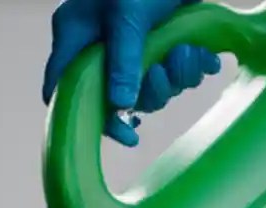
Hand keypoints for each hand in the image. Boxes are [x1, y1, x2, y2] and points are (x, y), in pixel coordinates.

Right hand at [43, 0, 221, 146]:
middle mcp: (99, 44)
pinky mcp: (160, 43)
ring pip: (151, 86)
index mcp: (75, 34)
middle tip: (164, 73)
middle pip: (117, 95)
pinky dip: (191, 68)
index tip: (123, 133)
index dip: (86, 116)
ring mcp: (131, 45)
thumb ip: (124, 59)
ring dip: (175, 78)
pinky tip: (201, 53)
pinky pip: (174, 73)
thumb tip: (122, 105)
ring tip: (186, 53)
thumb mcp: (129, 15)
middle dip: (149, 90)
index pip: (64, 88)